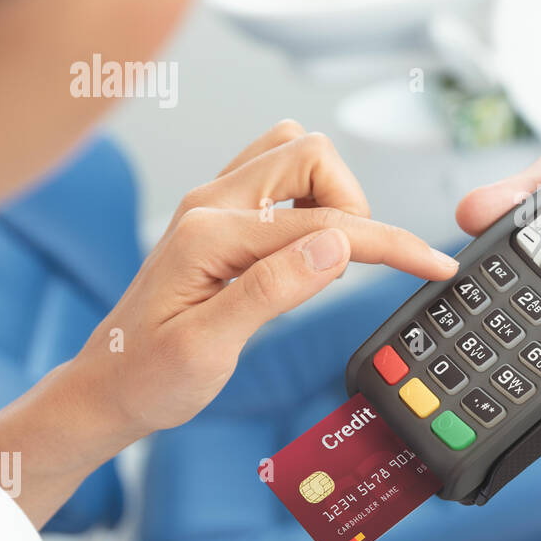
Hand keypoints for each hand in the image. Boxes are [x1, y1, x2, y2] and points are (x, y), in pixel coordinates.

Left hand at [77, 119, 457, 432]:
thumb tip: (339, 245)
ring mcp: (213, 203)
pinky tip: (307, 248)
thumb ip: (273, 290)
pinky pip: (279, 175)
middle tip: (352, 266)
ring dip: (330, 195)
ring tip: (328, 257)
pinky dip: (310, 200)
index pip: (322, 221)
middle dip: (353, 203)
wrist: (106, 387)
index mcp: (209, 233)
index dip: (388, 242)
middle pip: (310, 153)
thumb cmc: (150, 376)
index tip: (433, 265)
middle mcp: (210, 202)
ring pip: (295, 153)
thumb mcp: (209, 349)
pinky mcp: (220, 215)